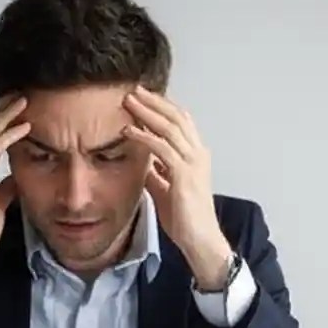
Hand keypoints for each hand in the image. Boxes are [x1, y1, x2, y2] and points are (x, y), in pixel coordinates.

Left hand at [121, 86, 231, 288]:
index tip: (141, 97)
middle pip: (176, 117)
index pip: (179, 122)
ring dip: (147, 113)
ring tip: (128, 102)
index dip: (161, 107)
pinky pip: (162, 150)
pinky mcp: (184, 175)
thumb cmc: (184, 216)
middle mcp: (197, 154)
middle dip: (154, 101)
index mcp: (194, 155)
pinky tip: (128, 131)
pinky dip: (144, 138)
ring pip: (170, 128)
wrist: (199, 237)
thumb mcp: (165, 188)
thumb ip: (156, 173)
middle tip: (133, 90)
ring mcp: (193, 163)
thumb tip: (142, 162)